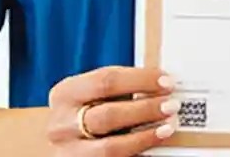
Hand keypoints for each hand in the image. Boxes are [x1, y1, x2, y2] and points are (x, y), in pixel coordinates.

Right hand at [45, 66, 180, 154]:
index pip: (107, 81)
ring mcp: (69, 151)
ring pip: (110, 147)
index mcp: (65, 94)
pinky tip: (153, 147)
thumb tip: (159, 85)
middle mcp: (63, 124)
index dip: (141, 80)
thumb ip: (116, 89)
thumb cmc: (81, 113)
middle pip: (108, 115)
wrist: (57, 144)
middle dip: (145, 110)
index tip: (166, 81)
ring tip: (168, 128)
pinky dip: (137, 153)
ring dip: (145, 136)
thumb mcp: (88, 94)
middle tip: (171, 105)